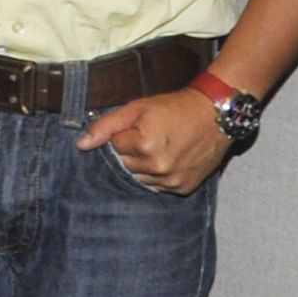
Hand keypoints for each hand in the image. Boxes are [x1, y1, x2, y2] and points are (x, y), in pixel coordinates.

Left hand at [77, 88, 230, 196]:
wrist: (216, 114)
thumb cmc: (176, 108)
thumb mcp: (138, 108)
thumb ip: (107, 126)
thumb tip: (81, 145)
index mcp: (145, 146)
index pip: (115, 147)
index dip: (126, 135)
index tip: (143, 126)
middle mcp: (159, 168)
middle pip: (126, 165)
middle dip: (134, 151)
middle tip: (154, 135)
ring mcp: (173, 180)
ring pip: (141, 178)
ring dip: (145, 165)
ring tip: (163, 146)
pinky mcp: (184, 188)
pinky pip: (159, 186)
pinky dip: (160, 175)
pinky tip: (171, 158)